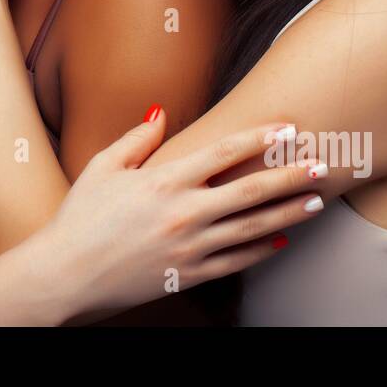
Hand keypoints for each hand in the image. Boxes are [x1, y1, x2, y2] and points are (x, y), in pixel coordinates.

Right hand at [25, 112, 325, 321]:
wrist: (65, 275)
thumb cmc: (79, 218)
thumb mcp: (101, 167)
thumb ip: (136, 139)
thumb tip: (161, 112)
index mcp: (163, 180)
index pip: (224, 152)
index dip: (260, 138)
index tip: (287, 129)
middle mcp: (183, 212)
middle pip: (251, 190)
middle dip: (291, 175)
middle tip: (321, 164)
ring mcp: (190, 247)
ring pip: (253, 227)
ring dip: (288, 212)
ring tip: (316, 200)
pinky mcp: (189, 275)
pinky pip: (236, 261)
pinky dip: (262, 250)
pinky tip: (281, 240)